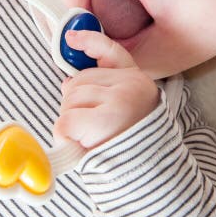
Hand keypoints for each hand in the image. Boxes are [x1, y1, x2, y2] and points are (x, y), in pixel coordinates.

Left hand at [54, 29, 159, 149]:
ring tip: (91, 138)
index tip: (70, 38)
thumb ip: (100, 90)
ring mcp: (119, 100)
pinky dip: (64, 135)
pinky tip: (81, 145)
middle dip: (74, 104)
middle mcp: (130, 85)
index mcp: (136, 80)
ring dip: (70, 122)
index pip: (110, 51)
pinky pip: (65, 120)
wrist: (151, 178)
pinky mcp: (104, 119)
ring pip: (69, 100)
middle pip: (78, 82)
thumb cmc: (130, 144)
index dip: (89, 41)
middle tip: (90, 128)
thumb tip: (67, 82)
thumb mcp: (124, 111)